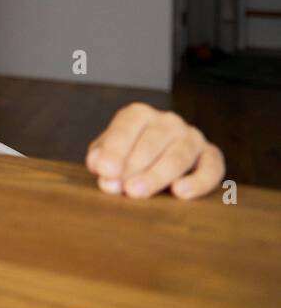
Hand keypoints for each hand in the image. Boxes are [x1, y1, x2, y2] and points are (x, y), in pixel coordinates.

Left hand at [85, 103, 225, 198]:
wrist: (159, 162)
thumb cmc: (127, 157)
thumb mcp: (110, 154)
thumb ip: (101, 157)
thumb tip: (96, 164)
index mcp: (139, 115)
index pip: (126, 128)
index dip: (115, 150)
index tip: (105, 171)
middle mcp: (168, 122)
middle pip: (153, 141)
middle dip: (134, 166)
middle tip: (121, 189)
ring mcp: (192, 137)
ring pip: (179, 155)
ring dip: (157, 175)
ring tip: (137, 193)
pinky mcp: (212, 157)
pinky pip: (211, 169)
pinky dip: (197, 181)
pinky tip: (180, 193)